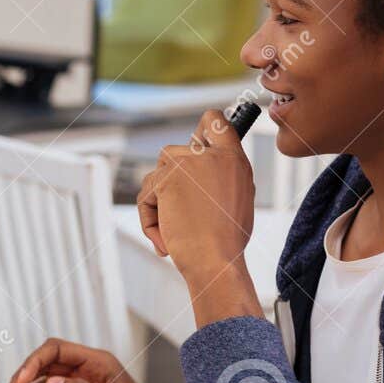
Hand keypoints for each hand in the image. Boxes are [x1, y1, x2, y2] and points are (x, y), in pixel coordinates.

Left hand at [137, 109, 255, 279]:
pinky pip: (146, 195)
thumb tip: (202, 164)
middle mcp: (212, 155)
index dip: (201, 128)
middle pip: (173, 153)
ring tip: (174, 230)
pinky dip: (149, 218)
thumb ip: (221, 176)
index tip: (196, 139)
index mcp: (234, 160)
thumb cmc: (226, 240)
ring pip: (156, 176)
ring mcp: (188, 163)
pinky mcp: (166, 177)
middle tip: (173, 210)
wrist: (216, 260)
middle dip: (167, 181)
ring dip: (158, 204)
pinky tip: (165, 237)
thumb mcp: (237, 198)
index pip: (216, 122)